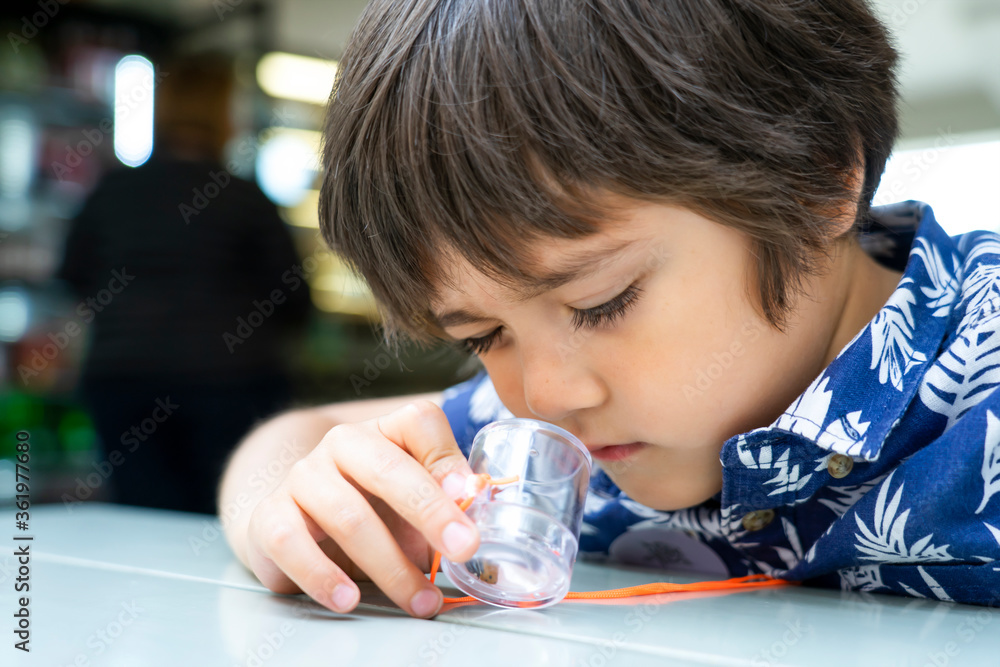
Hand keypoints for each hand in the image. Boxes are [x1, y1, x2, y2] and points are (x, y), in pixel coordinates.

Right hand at [244, 400, 477, 616]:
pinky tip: (350, 598)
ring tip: (420, 600)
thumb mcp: (411, 499)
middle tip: (464, 549)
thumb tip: (479, 507)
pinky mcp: (269, 515)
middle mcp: (341, 444)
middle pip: (389, 469)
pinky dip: (323, 576)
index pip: (418, 421)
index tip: (470, 494)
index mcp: (383, 431)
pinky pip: (292, 544)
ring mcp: (302, 476)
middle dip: (431, 512)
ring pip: (349, 517)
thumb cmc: (369, 509)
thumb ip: (446, 498)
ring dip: (391, 566)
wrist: (293, 523)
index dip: (447, 457)